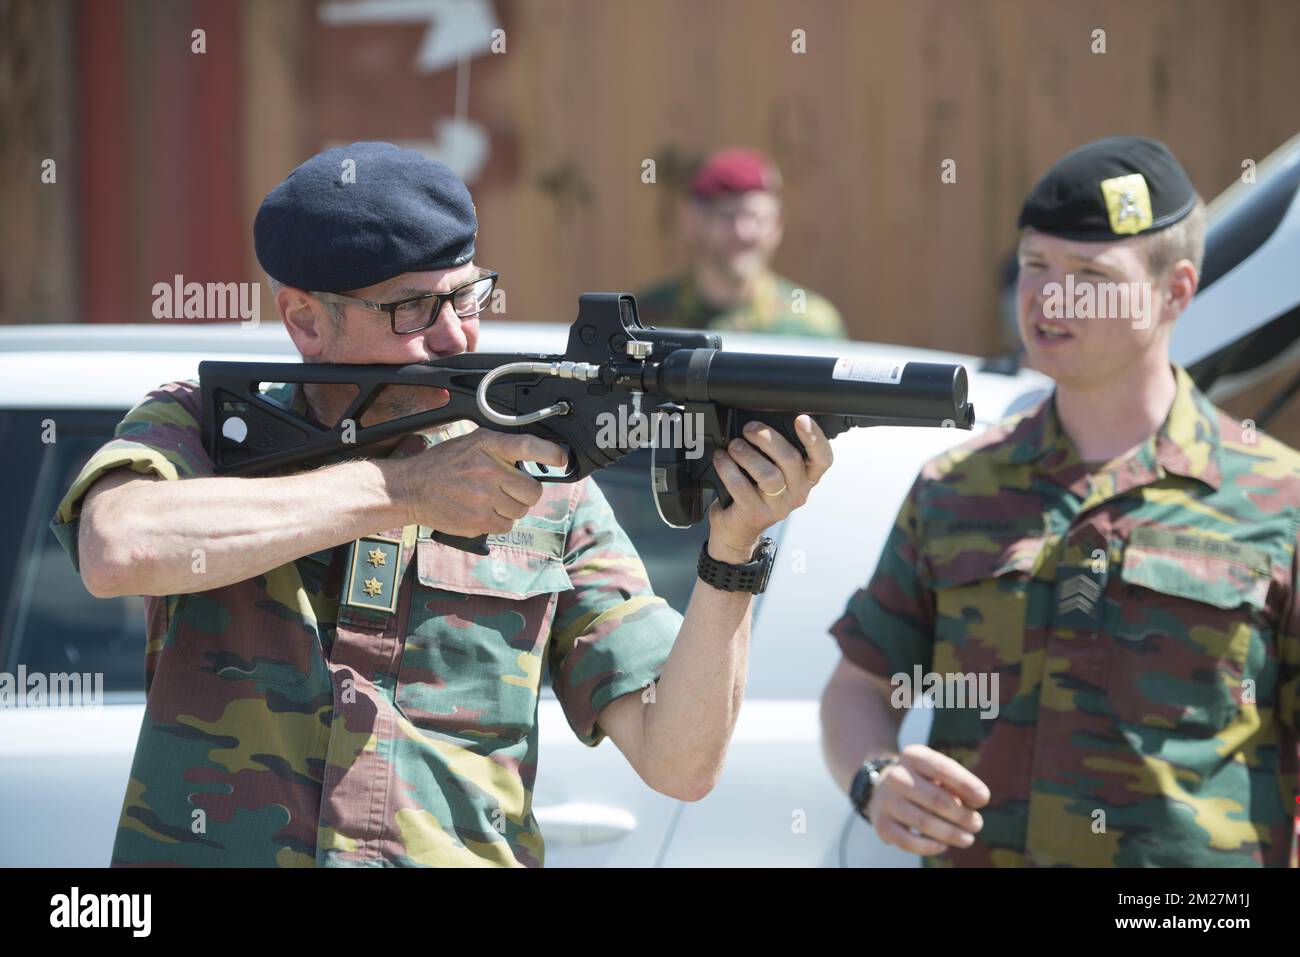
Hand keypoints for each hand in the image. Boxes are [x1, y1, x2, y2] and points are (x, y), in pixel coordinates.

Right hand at [395, 429, 568, 536]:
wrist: (411, 488)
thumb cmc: (443, 464)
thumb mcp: (471, 442)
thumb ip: (502, 449)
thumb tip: (537, 457)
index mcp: (488, 446)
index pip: (529, 446)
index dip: (551, 453)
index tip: (561, 460)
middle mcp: (488, 470)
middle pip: (533, 491)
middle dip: (525, 492)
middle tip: (508, 488)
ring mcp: (484, 498)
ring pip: (521, 510)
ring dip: (511, 508)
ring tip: (489, 499)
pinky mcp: (479, 521)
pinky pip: (506, 525)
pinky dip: (499, 521)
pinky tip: (482, 510)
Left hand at [705, 414, 832, 562]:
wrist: (737, 528)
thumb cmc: (756, 493)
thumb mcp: (774, 471)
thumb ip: (777, 451)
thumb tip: (765, 421)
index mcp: (806, 478)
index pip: (823, 459)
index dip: (815, 437)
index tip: (802, 419)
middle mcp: (797, 493)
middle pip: (791, 460)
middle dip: (768, 438)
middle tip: (750, 429)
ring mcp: (777, 506)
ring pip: (768, 475)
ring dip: (747, 454)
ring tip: (734, 446)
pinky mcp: (754, 513)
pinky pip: (741, 486)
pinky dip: (728, 468)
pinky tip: (722, 459)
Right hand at [866, 744, 989, 855]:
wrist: (884, 790)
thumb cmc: (925, 782)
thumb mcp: (939, 772)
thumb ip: (958, 783)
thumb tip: (978, 800)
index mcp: (913, 756)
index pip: (943, 769)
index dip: (967, 785)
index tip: (984, 799)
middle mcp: (896, 776)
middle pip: (937, 800)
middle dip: (963, 816)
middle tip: (977, 824)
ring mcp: (886, 800)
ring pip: (925, 823)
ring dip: (952, 834)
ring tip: (967, 838)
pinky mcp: (881, 824)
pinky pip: (908, 842)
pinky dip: (930, 847)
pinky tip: (943, 846)